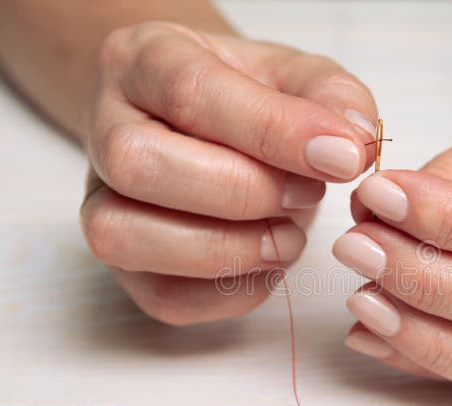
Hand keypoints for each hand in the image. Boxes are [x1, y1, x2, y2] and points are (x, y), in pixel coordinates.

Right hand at [80, 21, 376, 324]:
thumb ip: (330, 96)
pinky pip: (162, 298)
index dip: (273, 131)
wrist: (206, 132)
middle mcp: (105, 129)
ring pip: (126, 237)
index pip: (190, 92)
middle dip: (244, 192)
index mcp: (143, 61)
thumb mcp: (296, 76)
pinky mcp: (124, 265)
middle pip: (141, 165)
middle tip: (307, 194)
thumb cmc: (249, 101)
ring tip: (288, 235)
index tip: (342, 157)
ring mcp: (98, 201)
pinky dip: (230, 293)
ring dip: (231, 249)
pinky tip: (268, 263)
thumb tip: (353, 145)